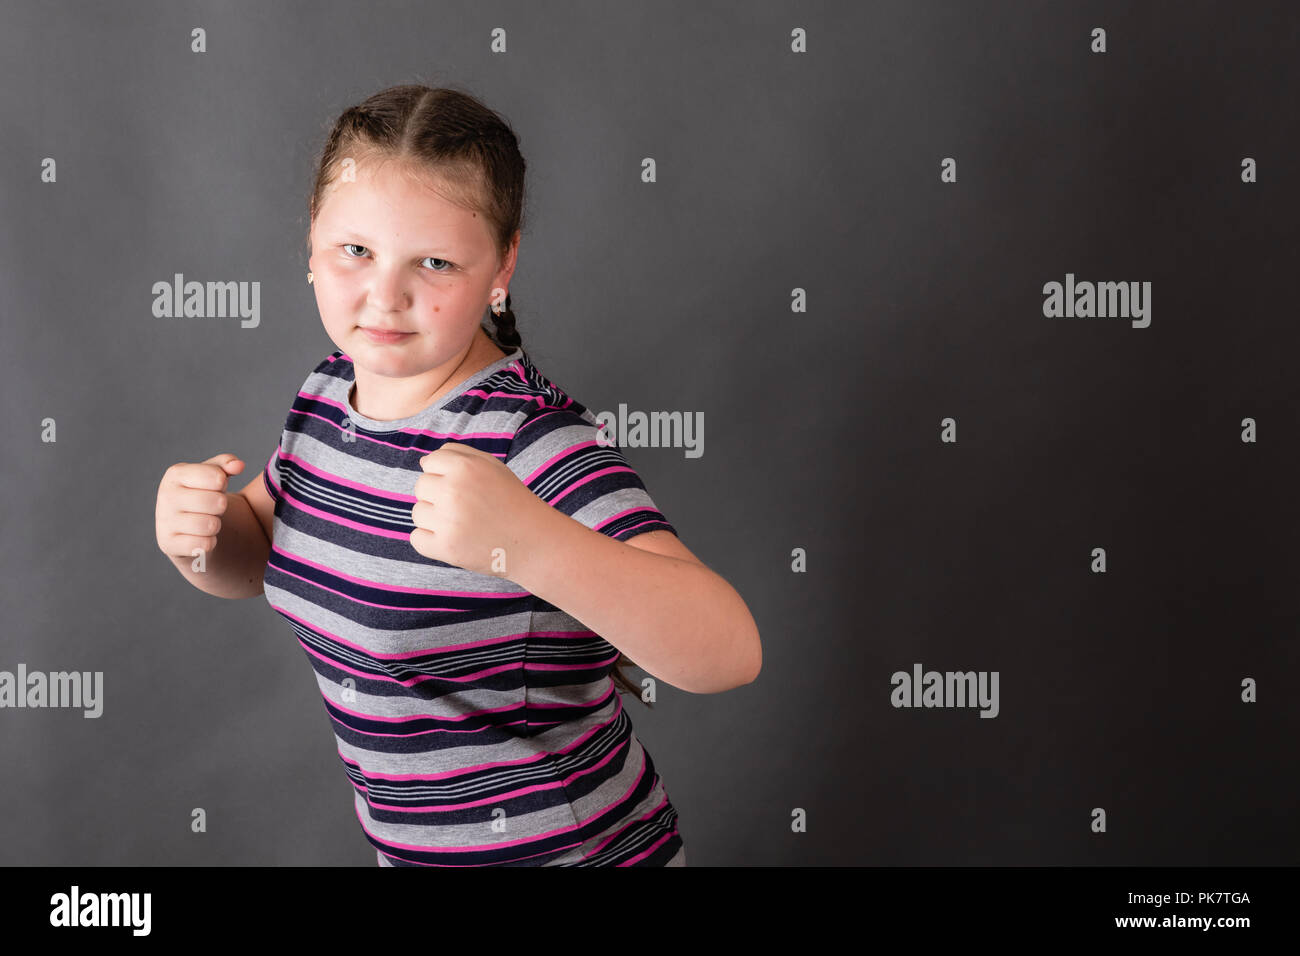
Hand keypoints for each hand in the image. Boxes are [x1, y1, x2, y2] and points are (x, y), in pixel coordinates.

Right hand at [155, 453, 244, 557]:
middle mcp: (166, 496)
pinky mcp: (168, 544)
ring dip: (215, 525)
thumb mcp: (212, 475)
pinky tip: (201, 537)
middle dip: (221, 506)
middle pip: (216, 502)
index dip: (223, 483)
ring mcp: (165, 521)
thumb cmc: (202, 494)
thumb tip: (238, 465)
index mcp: (176, 474)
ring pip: (210, 525)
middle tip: (214, 506)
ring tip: (207, 521)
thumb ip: (227, 465)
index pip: (216, 477)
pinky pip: (203, 545)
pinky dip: (209, 542)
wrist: (184, 526)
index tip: (217, 485)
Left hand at [408, 442, 551, 577]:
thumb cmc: (512, 501)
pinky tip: (455, 540)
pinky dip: (431, 542)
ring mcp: (449, 521)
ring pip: (417, 513)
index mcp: (465, 467)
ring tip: (463, 524)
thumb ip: (459, 454)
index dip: (444, 474)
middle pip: (420, 487)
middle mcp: (454, 491)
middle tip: (465, 508)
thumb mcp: (493, 467)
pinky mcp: (446, 548)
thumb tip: (424, 462)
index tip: (463, 487)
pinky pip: (417, 539)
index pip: (429, 462)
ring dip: (435, 520)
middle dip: (437, 496)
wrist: (535, 543)